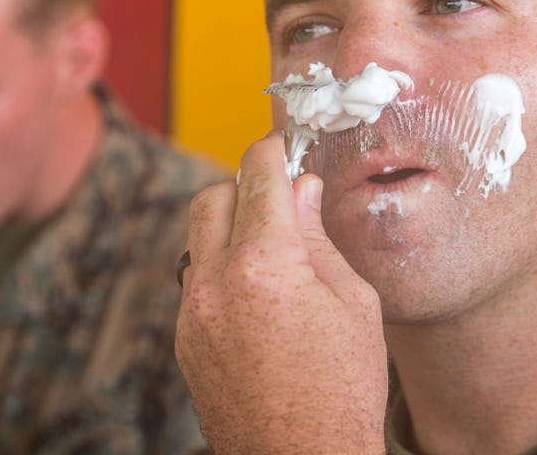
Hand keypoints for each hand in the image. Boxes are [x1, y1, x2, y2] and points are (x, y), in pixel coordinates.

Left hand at [175, 133, 388, 454]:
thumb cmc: (342, 390)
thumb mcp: (354, 303)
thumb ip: (319, 238)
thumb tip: (301, 191)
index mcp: (264, 266)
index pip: (258, 177)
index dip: (273, 151)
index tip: (283, 146)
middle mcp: (215, 283)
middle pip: (212, 197)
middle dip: (244, 186)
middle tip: (278, 198)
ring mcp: (191, 314)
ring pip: (198, 240)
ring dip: (229, 230)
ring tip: (272, 254)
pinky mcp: (183, 340)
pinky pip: (195, 283)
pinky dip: (221, 272)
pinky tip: (258, 298)